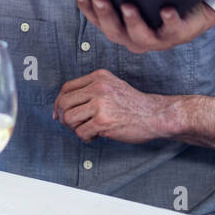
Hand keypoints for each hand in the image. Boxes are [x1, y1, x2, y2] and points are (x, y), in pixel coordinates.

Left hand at [53, 69, 172, 143]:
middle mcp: (98, 87)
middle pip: (64, 103)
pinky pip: (81, 132)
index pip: (67, 88)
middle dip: (63, 117)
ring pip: (69, 118)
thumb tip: (62, 107)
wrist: (155, 115)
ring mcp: (100, 104)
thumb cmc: (134, 105)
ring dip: (74, 128)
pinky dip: (85, 137)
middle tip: (72, 126)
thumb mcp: (112, 86)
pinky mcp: (103, 121)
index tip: (60, 113)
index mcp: (99, 77)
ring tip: (86, 130)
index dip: (59, 102)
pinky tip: (96, 136)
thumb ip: (90, 91)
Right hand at [74, 0, 214, 53]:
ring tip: (128, 5)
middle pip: (114, 31)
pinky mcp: (177, 35)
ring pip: (139, 37)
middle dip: (105, 14)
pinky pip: (172, 29)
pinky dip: (168, 19)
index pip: (98, 20)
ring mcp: (156, 40)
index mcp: (121, 27)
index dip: (86, 8)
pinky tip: (166, 9)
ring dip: (132, 21)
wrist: (197, 6)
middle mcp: (134, 38)